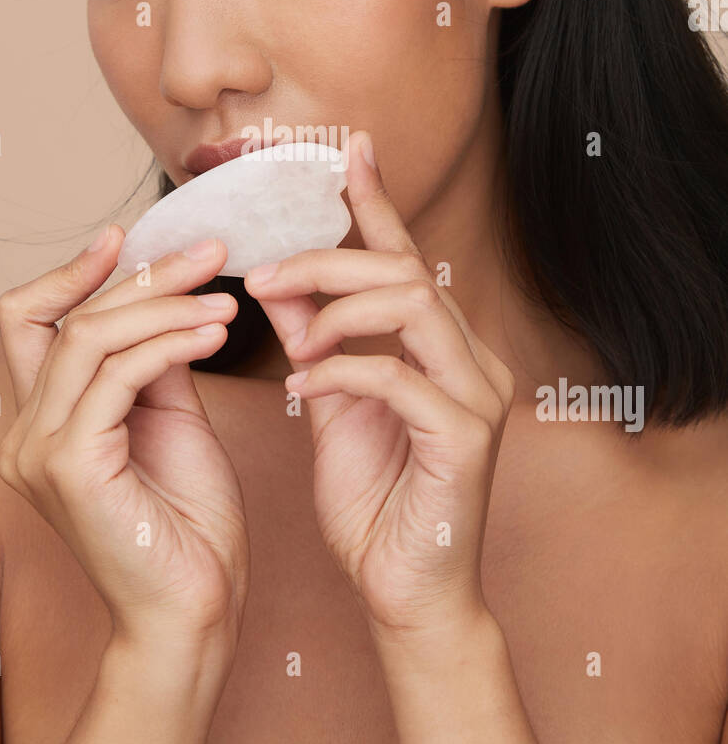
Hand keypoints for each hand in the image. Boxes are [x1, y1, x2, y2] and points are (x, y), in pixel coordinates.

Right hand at [0, 231, 248, 647]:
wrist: (197, 609)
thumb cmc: (189, 525)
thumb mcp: (171, 419)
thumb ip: (155, 361)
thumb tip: (169, 295)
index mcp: (43, 422)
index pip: (29, 320)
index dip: (72, 271)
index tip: (128, 236)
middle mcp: (26, 434)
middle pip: (67, 318)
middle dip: (144, 276)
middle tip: (211, 252)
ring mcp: (39, 451)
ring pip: (90, 337)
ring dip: (167, 304)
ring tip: (226, 297)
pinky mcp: (69, 465)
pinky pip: (118, 374)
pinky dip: (170, 342)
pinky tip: (217, 333)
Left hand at [244, 132, 514, 634]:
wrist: (406, 593)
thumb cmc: (373, 500)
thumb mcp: (331, 403)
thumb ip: (314, 337)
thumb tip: (277, 277)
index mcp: (443, 348)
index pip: (407, 258)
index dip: (376, 202)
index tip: (347, 149)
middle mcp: (473, 360)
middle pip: (406, 270)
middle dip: (327, 260)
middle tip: (263, 273)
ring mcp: (479, 396)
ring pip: (412, 304)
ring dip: (335, 309)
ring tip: (288, 337)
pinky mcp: (466, 439)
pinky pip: (398, 376)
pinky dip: (341, 371)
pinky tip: (301, 389)